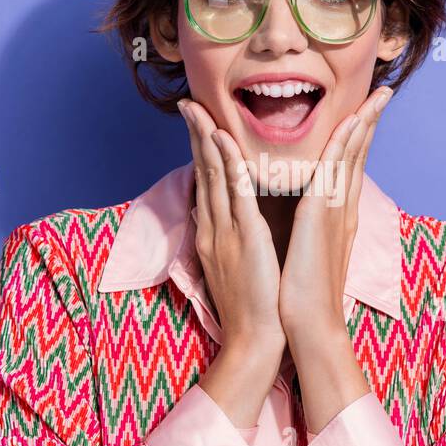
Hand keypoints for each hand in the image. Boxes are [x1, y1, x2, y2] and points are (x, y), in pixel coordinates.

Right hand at [178, 98, 285, 361]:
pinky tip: (223, 142)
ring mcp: (225, 231)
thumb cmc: (253, 306)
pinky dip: (228, 165)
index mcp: (213, 233)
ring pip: (214, 176)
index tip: (197, 122)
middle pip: (202, 172)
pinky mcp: (245, 238)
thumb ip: (228, 235)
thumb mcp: (234, 265)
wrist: (255, 341)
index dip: (200, 150)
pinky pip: (234, 195)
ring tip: (199, 109)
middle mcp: (213, 228)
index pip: (205, 182)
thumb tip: (220, 214)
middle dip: (195, 135)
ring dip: (206, 139)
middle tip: (189, 104)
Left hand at [278, 85, 392, 349]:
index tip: (366, 111)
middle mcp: (343, 210)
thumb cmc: (302, 295)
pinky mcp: (323, 216)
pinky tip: (352, 121)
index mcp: (337, 217)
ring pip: (352, 157)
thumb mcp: (309, 253)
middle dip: (371, 121)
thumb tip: (307, 216)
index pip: (349, 167)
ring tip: (378, 95)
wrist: (309, 325)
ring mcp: (336, 211)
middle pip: (359, 155)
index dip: (359, 137)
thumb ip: (312, 229)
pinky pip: (336, 171)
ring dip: (364, 122)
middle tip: (383, 91)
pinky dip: (344, 143)